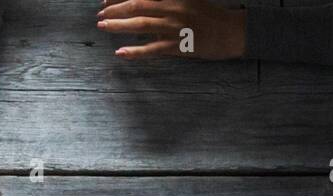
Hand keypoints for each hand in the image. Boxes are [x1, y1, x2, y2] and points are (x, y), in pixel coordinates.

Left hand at [97, 0, 245, 59]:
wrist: (232, 32)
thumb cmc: (209, 16)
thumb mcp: (188, 0)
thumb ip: (166, 1)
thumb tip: (145, 5)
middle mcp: (173, 8)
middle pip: (138, 5)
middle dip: (115, 9)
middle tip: (100, 13)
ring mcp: (175, 27)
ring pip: (141, 24)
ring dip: (118, 25)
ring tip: (101, 26)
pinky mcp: (178, 45)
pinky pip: (152, 49)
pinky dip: (135, 51)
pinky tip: (120, 52)